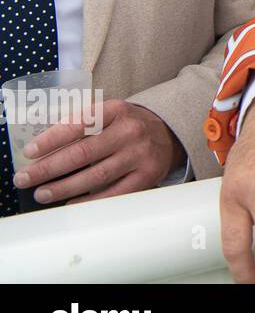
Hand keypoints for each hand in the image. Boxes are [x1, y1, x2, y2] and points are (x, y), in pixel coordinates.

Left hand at [13, 99, 184, 204]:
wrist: (169, 133)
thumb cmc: (128, 125)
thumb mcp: (110, 114)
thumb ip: (83, 125)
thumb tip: (44, 149)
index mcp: (117, 110)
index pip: (79, 124)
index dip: (51, 139)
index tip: (30, 152)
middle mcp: (130, 131)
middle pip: (83, 152)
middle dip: (49, 168)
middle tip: (26, 178)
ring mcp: (140, 154)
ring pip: (96, 175)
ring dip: (64, 187)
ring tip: (42, 194)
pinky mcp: (147, 175)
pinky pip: (113, 192)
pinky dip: (89, 200)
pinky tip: (71, 202)